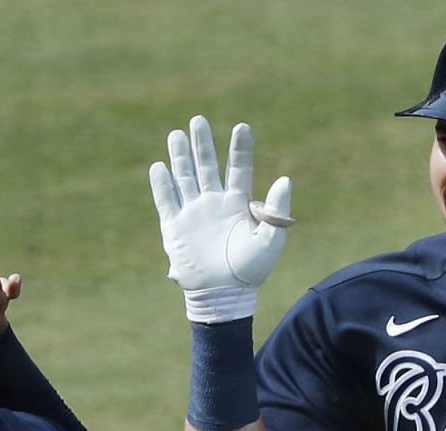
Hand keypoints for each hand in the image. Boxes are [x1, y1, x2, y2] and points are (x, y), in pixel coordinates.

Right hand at [148, 115, 291, 322]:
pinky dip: (161, 184)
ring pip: (184, 177)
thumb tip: (285, 179)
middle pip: (207, 166)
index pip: (239, 169)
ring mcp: (193, 213)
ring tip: (177, 133)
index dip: (240, 149)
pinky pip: (166, 201)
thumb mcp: (270, 240)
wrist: (224, 295)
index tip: (242, 127)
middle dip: (202, 144)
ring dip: (180, 156)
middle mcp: (214, 203)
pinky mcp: (175, 227)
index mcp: (238, 203)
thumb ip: (277, 210)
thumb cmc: (251, 270)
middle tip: (198, 120)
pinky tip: (159, 166)